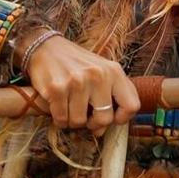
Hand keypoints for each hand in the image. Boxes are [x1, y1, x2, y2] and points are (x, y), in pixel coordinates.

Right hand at [23, 34, 139, 133]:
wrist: (46, 47)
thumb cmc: (76, 64)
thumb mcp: (101, 71)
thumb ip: (109, 97)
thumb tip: (102, 130)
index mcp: (114, 71)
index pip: (132, 105)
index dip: (122, 118)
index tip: (111, 118)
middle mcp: (98, 75)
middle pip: (105, 119)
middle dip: (93, 124)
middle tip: (85, 116)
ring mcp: (78, 81)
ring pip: (79, 122)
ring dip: (72, 120)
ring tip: (69, 107)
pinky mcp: (57, 88)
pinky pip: (61, 119)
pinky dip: (58, 118)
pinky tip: (57, 106)